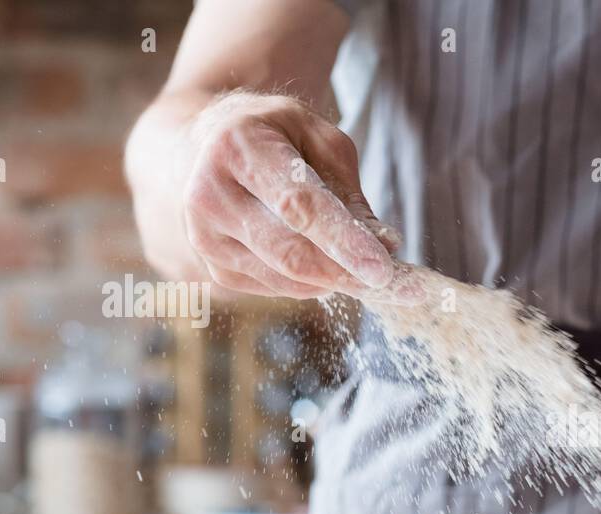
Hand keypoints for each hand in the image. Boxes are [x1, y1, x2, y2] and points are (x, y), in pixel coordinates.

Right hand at [180, 91, 418, 300]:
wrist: (204, 146)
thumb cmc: (275, 137)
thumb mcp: (318, 139)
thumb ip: (349, 190)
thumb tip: (385, 244)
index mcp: (239, 146)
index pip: (297, 204)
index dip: (342, 240)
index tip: (382, 268)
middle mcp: (210, 192)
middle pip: (289, 252)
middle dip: (347, 273)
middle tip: (396, 284)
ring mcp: (204, 235)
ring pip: (285, 278)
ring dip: (335, 281)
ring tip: (367, 269)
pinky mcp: (212, 266)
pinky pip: (276, 289)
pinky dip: (312, 283)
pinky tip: (326, 263)